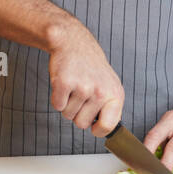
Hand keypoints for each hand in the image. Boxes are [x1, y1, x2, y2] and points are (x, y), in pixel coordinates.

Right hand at [47, 20, 123, 135]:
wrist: (74, 43)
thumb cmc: (91, 67)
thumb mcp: (110, 85)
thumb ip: (110, 108)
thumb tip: (106, 130)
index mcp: (115, 94)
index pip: (108, 127)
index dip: (97, 130)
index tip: (93, 126)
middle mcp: (101, 92)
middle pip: (82, 124)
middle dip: (77, 114)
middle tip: (80, 95)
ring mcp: (83, 87)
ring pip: (68, 115)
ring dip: (67, 104)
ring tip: (74, 86)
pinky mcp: (64, 83)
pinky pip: (57, 106)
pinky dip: (57, 98)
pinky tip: (64, 83)